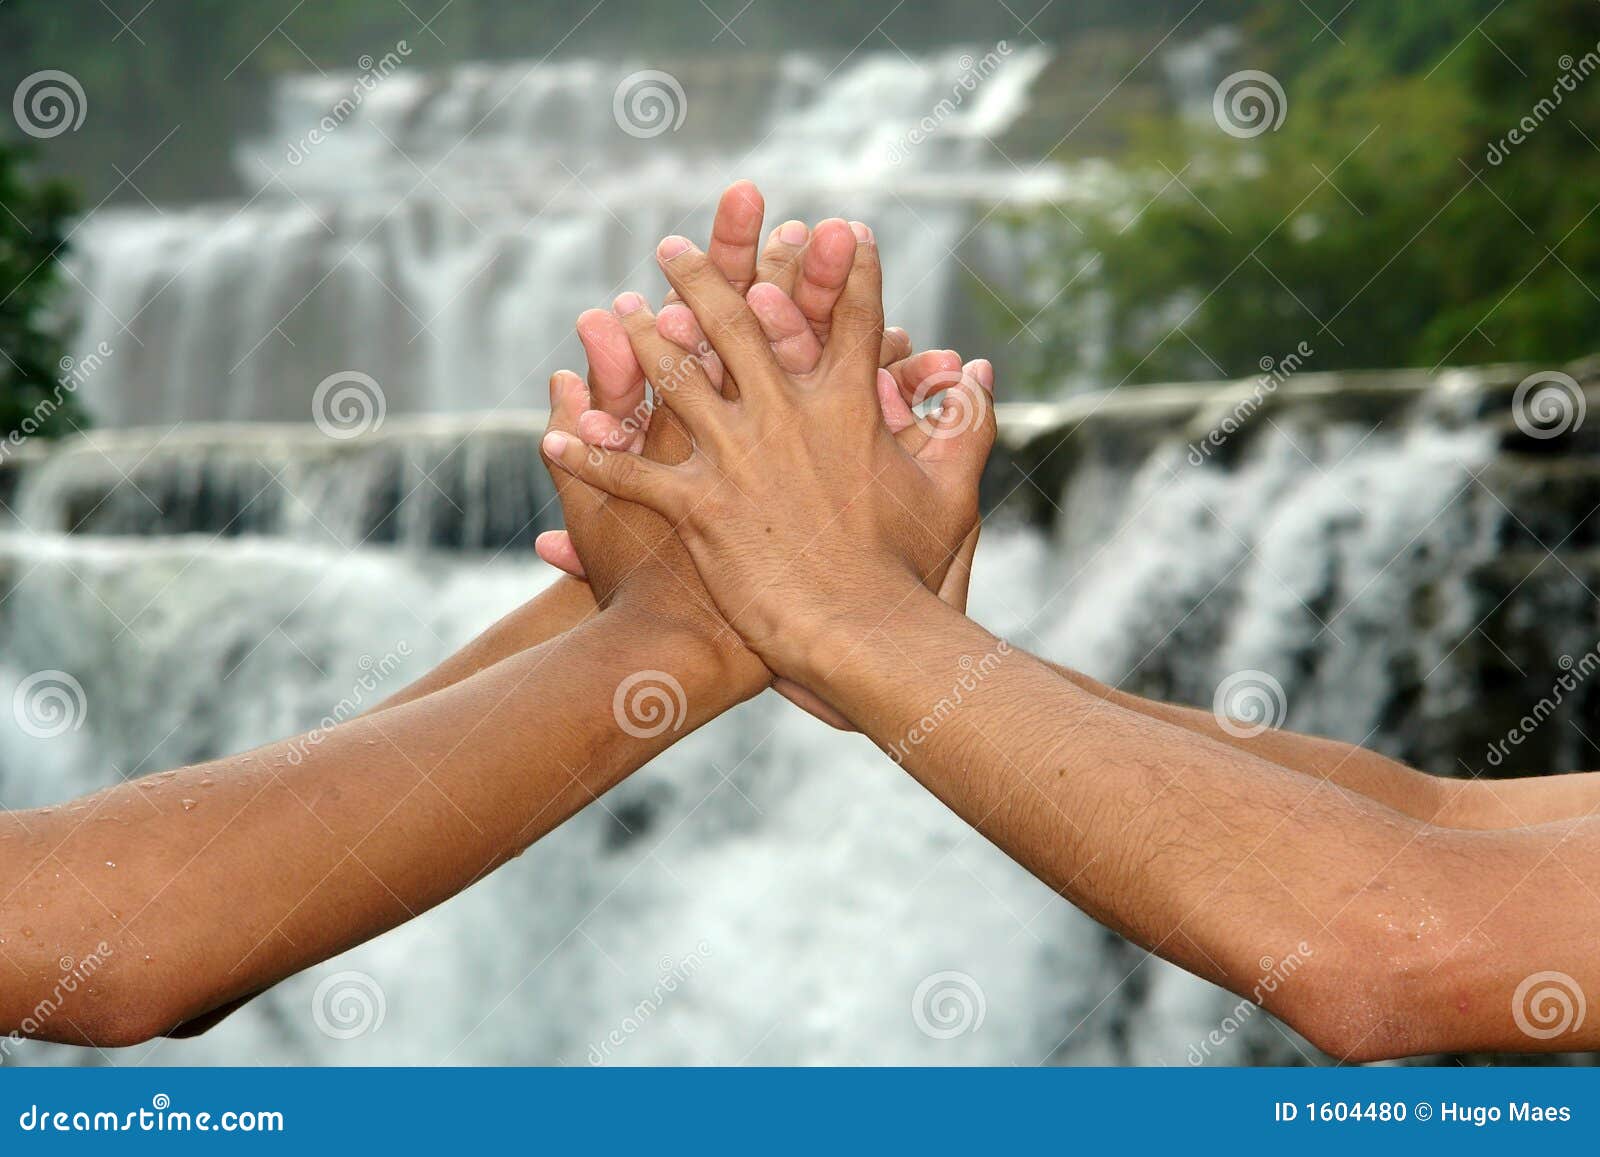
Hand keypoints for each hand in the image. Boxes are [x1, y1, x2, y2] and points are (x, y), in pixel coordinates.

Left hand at [541, 229, 995, 685]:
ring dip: (637, 343)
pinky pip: (632, 472)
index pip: (851, 318)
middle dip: (703, 277)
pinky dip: (591, 453)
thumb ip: (967, 424)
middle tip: (671, 247)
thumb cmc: (909, 570)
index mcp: (846, 406)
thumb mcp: (952, 493)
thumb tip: (978, 372)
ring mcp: (737, 456)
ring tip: (610, 313)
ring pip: (675, 380)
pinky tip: (552, 434)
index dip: (849, 269)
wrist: (859, 631)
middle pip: (737, 325)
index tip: (840, 228)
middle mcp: (784, 414)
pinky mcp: (698, 506)